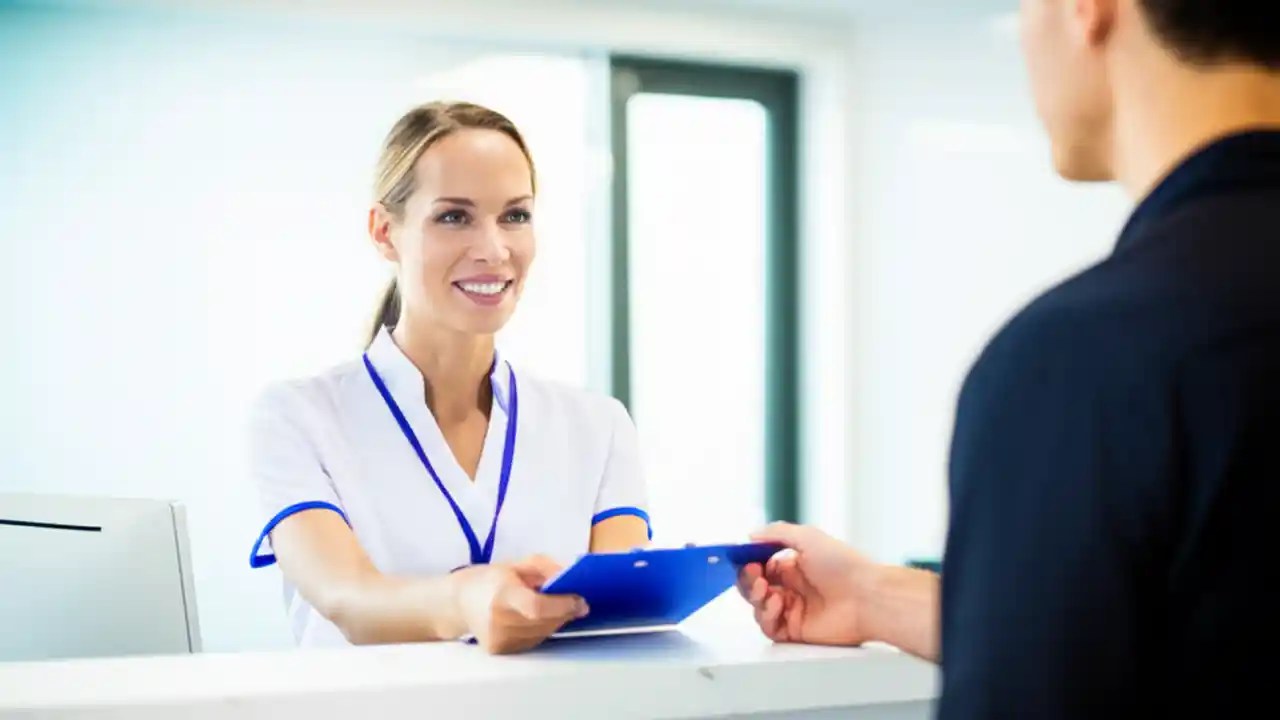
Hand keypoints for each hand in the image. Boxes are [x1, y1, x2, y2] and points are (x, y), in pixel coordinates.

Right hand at [452, 555, 587, 653]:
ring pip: (543, 634)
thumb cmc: (490, 579)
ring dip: (555, 621)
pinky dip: (541, 629)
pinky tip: (534, 618)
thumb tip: (571, 580)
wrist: (459, 602)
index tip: (581, 601)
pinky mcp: (501, 651)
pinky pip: (534, 641)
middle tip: (574, 601)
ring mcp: (499, 641)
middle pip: (544, 623)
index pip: (536, 607)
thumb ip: (546, 568)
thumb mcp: (518, 563)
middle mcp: (498, 622)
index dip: (562, 606)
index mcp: (501, 596)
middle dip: (565, 612)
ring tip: (551, 606)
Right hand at [737, 523, 881, 646]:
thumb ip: (776, 533)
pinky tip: (778, 604)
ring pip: (758, 607)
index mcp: (792, 565)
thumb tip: (750, 536)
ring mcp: (793, 609)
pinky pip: (770, 627)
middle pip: (754, 587)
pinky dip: (767, 615)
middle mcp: (791, 587)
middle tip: (753, 574)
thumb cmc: (844, 565)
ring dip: (756, 598)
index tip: (741, 558)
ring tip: (768, 590)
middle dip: (748, 580)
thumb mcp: (808, 537)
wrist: (867, 596)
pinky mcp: (796, 630)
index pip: (759, 565)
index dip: (747, 563)